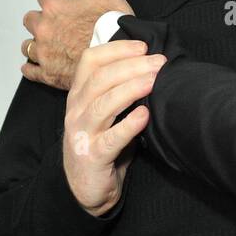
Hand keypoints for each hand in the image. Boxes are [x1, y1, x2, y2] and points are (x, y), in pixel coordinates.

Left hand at [21, 0, 133, 91]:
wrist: (120, 61)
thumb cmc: (115, 29)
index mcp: (55, 8)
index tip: (58, 2)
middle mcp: (44, 29)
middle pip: (30, 19)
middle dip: (41, 20)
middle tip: (55, 25)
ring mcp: (44, 53)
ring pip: (27, 45)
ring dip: (36, 44)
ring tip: (50, 46)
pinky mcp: (48, 73)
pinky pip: (29, 71)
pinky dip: (32, 68)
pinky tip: (39, 65)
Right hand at [62, 41, 166, 215]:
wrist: (85, 189)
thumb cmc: (102, 146)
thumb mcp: (105, 114)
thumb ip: (118, 90)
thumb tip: (151, 66)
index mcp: (78, 95)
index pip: (90, 61)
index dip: (116, 49)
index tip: (143, 46)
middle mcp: (76, 111)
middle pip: (100, 78)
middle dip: (131, 66)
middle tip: (159, 62)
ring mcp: (83, 133)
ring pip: (104, 104)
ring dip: (131, 89)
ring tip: (155, 80)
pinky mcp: (93, 157)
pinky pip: (111, 139)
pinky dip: (129, 125)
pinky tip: (145, 115)